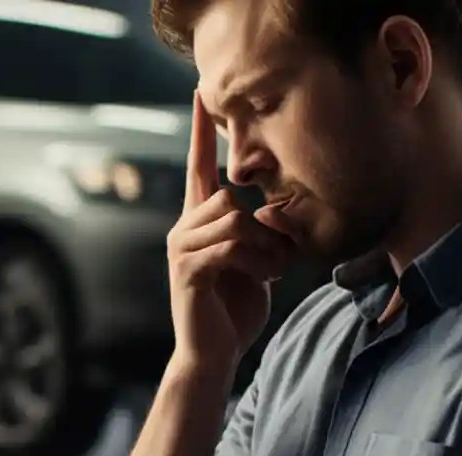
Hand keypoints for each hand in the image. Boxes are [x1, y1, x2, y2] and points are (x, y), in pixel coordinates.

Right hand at [166, 90, 295, 373]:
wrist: (213, 355)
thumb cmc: (235, 310)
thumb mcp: (257, 264)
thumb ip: (260, 234)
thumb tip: (276, 217)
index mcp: (199, 223)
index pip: (198, 167)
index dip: (199, 131)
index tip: (201, 94)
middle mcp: (183, 230)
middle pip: (228, 198)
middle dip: (264, 227)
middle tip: (279, 260)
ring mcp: (182, 250)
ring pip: (233, 219)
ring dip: (264, 247)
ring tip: (271, 273)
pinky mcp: (188, 271)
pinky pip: (230, 246)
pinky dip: (257, 261)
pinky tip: (263, 280)